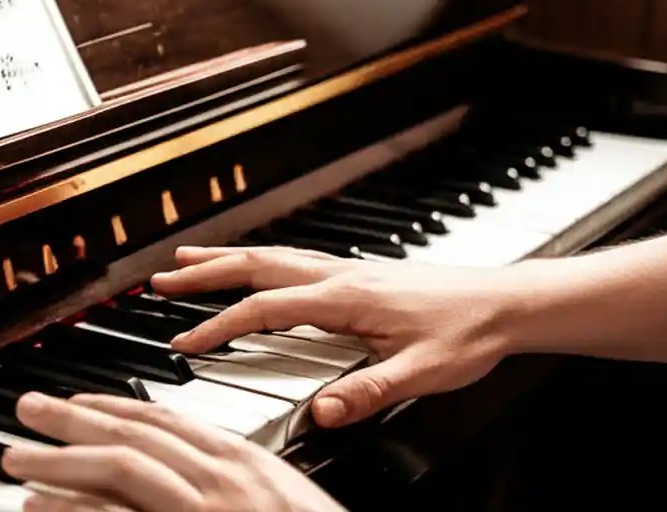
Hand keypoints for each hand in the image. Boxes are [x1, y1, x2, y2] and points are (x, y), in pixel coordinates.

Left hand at [1, 392, 345, 511]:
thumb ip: (236, 477)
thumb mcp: (279, 496)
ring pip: (120, 469)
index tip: (79, 401)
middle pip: (133, 435)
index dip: (115, 406)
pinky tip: (42, 505)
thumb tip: (194, 469)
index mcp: (244, 460)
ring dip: (61, 458)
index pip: (167, 420)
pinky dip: (77, 509)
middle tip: (28, 408)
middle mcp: (221, 480)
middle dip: (73, 418)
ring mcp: (204, 510)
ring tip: (18, 456)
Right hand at [153, 246, 523, 427]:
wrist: (507, 302)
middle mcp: (340, 276)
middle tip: (160, 280)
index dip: (217, 327)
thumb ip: (368, 391)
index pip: (263, 310)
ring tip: (190, 259)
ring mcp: (349, 270)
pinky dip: (261, 259)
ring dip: (226, 257)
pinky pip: (294, 259)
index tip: (182, 342)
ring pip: (272, 256)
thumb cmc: (468, 332)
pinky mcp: (361, 273)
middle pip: (255, 267)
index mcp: (344, 298)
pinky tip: (259, 265)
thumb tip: (321, 410)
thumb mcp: (421, 373)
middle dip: (203, 273)